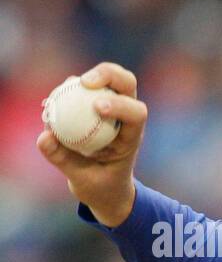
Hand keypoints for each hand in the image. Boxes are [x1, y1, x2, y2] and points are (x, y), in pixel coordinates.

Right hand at [36, 63, 147, 227]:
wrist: (104, 186)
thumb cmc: (100, 186)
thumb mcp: (81, 180)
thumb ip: (62, 159)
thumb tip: (44, 135)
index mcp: (132, 137)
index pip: (137, 114)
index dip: (120, 105)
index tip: (98, 107)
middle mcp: (126, 118)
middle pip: (126, 83)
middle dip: (108, 74)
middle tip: (84, 82)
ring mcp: (113, 107)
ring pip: (110, 79)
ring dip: (90, 76)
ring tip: (65, 87)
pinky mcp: (96, 104)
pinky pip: (85, 87)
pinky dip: (70, 87)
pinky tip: (54, 98)